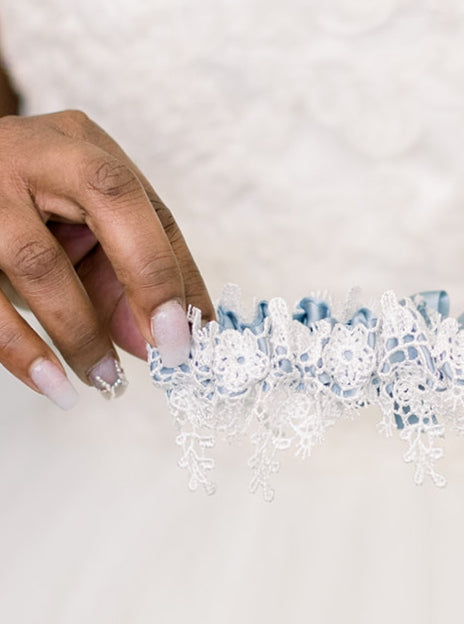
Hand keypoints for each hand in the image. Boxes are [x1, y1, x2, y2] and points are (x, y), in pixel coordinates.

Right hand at [0, 110, 213, 407]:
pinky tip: (52, 383)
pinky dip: (20, 350)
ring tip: (107, 380)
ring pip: (34, 260)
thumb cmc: (31, 212)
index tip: (190, 335)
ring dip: (80, 333)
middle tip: (166, 352)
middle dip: (144, 284)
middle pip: (104, 200)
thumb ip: (133, 281)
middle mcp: (29, 152)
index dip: (169, 268)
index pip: (139, 199)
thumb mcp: (85, 230)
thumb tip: (171, 346)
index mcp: (78, 146)